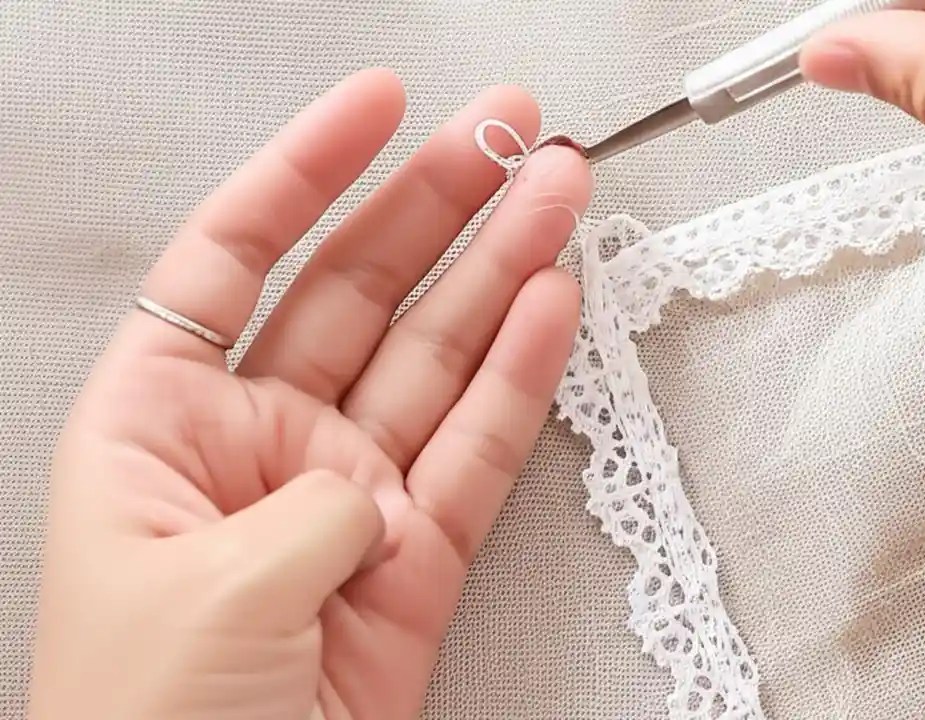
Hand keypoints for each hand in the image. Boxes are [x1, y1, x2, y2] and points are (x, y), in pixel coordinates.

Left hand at [29, 69, 591, 718]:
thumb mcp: (201, 590)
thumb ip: (306, 504)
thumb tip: (373, 483)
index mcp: (161, 427)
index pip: (232, 260)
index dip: (302, 173)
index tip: (373, 108)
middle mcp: (260, 446)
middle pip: (357, 291)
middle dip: (434, 204)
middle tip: (508, 134)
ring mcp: (349, 498)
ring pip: (435, 359)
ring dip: (499, 271)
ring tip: (557, 193)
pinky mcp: (418, 559)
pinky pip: (477, 451)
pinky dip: (519, 378)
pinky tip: (551, 305)